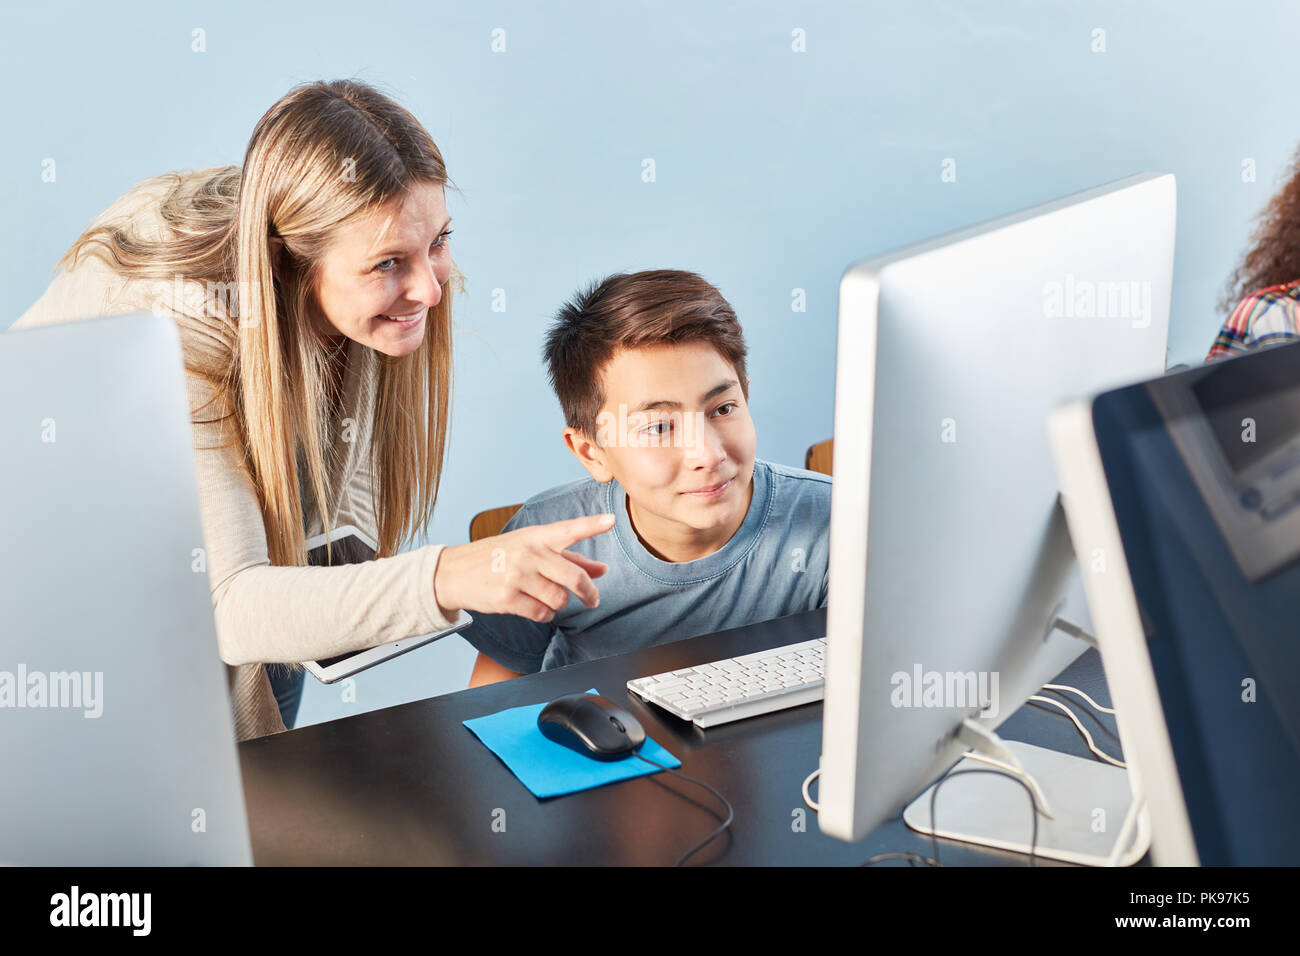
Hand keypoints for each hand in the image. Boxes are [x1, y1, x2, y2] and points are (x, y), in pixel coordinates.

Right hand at [433, 513, 614, 621]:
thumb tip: (602, 569)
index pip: (568, 529)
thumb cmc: (498, 558)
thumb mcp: (530, 549)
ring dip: (558, 604)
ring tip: (545, 598)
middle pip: (574, 577)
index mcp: (536, 536)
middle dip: (589, 592)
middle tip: (592, 600)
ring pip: (559, 599)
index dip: (591, 525)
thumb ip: (569, 558)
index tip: (611, 520)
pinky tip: (533, 607)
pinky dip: (543, 614)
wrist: (454, 572)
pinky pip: (542, 614)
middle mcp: (528, 553)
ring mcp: (517, 576)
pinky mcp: (507, 598)